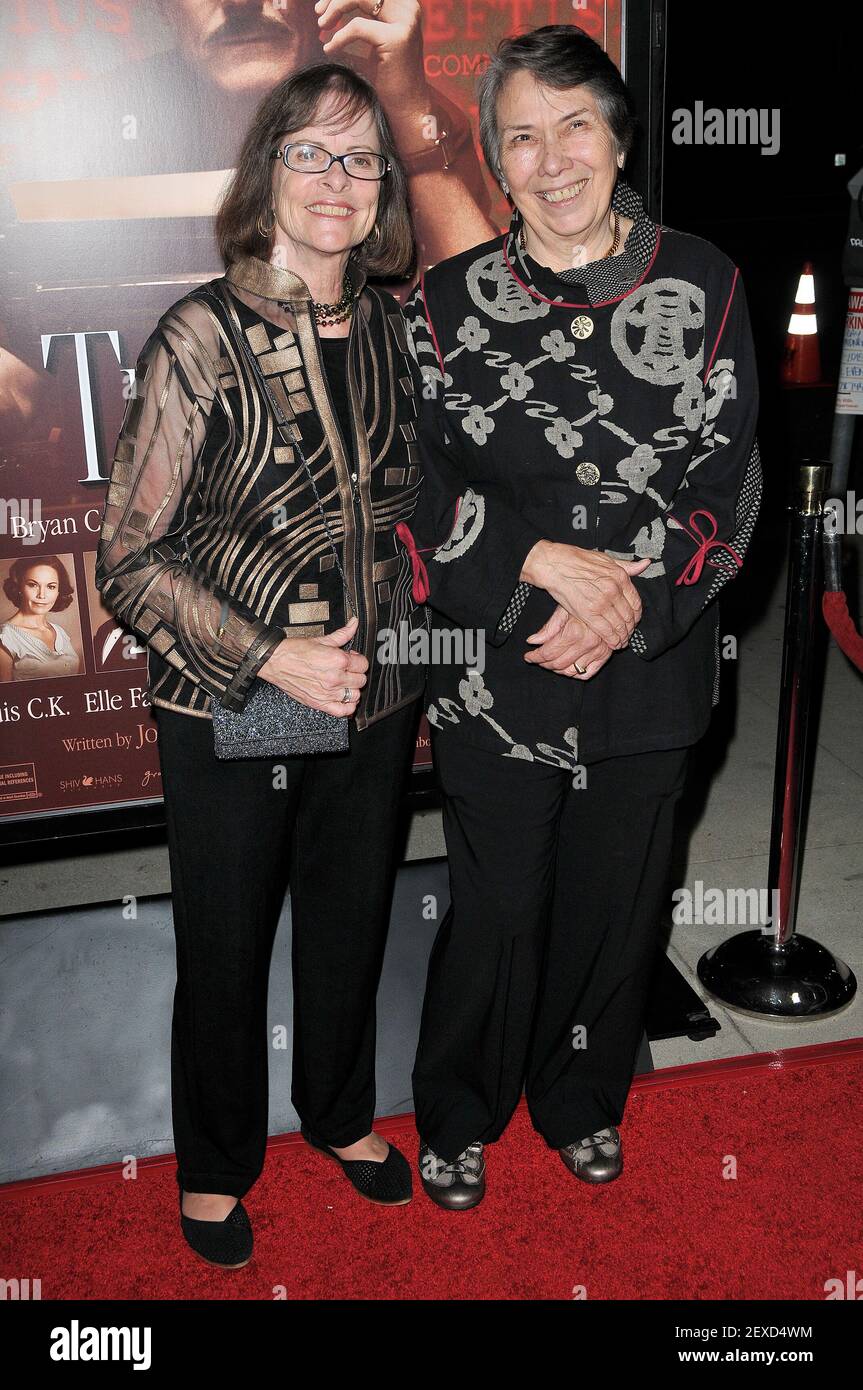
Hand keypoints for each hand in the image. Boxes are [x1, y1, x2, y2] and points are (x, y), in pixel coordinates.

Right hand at [256, 615, 367, 716]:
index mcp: (338, 660)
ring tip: (344, 684)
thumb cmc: (294, 651)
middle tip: (347, 671)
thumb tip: (354, 624)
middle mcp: (335, 678)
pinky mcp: (320, 703)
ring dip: (352, 689)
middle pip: (361, 680)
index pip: (363, 664)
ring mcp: (328, 693)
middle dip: (356, 674)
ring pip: (355, 696)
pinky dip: (347, 707)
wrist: (275, 661)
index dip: (358, 660)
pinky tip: (343, 699)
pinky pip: (343, 711)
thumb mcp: (321, 640)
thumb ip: (342, 634)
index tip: (352, 660)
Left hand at [316, 0, 424, 109]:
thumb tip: (328, 5)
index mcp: (403, 4)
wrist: (406, 107)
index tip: (323, 7)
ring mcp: (405, 21)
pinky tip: (330, 50)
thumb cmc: (386, 76)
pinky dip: (339, 37)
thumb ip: (357, 18)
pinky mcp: (397, 39)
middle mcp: (408, 7)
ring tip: (322, 26)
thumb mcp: (370, 40)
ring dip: (335, 8)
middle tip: (319, 14)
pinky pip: (357, 27)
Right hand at [521, 540, 650, 648]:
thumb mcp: (607, 559)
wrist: (555, 565)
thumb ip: (627, 566)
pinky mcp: (589, 613)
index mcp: (620, 577)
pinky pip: (606, 631)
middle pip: (629, 617)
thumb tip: (645, 564)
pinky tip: (613, 644)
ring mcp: (602, 602)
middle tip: (627, 634)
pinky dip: (612, 640)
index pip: (636, 603)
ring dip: (622, 637)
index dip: (637, 616)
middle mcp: (614, 590)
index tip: (633, 621)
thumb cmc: (578, 560)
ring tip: (621, 642)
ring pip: (619, 626)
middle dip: (630, 629)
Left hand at [523, 605, 613, 678]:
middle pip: (558, 664)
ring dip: (557, 670)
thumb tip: (532, 641)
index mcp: (574, 632)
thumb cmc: (585, 602)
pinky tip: (567, 667)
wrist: (608, 603)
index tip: (528, 657)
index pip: (548, 653)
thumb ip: (548, 628)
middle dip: (544, 664)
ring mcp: (597, 652)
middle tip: (537, 659)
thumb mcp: (564, 609)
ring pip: (571, 671)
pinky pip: (587, 674)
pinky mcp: (605, 656)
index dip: (535, 657)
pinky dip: (575, 675)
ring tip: (550, 662)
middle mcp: (587, 644)